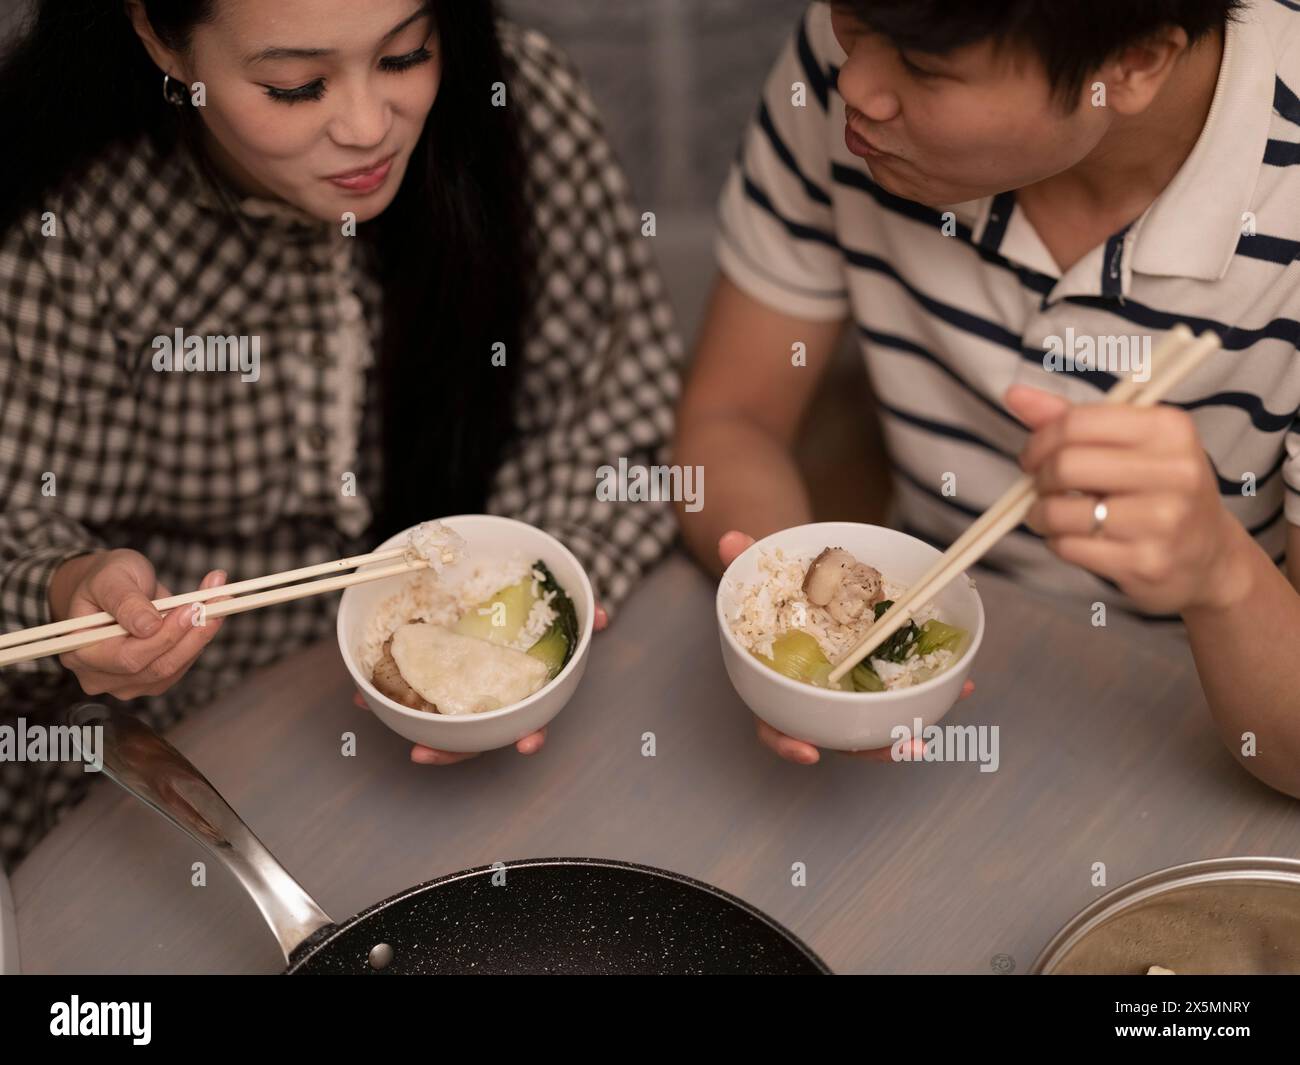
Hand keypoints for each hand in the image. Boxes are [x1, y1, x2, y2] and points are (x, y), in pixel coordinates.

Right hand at [53, 549, 227, 699]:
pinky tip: (209, 615)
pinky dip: (198, 640)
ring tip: (219, 599)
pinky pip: (180, 665)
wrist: (110, 589)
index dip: (164, 637)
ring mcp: (125, 682)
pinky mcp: (150, 680)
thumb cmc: (105, 580)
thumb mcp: (111, 578)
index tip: (191, 608)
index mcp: (80, 651)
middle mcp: (99, 675)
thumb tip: (148, 626)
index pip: (128, 657)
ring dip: (201, 635)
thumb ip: (125, 601)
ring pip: (173, 668)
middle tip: (216, 601)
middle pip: (155, 667)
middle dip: (190, 634)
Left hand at [357, 603, 609, 763]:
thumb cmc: (543, 621)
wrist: (524, 603)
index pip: (530, 722)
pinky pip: (410, 689)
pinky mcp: (436, 674)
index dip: (528, 735)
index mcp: (523, 693)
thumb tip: (602, 616)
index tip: (526, 744)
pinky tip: (362, 688)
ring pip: (435, 719)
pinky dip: (385, 692)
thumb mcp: (568, 615)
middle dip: (447, 750)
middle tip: (423, 753)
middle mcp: (492, 700)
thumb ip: (586, 617)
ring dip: (403, 720)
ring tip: (371, 712)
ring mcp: (463, 693)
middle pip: (472, 736)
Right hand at [720, 531, 975, 764]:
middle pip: (837, 735)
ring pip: (874, 723)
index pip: (774, 724)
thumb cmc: (771, 588)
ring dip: (910, 727)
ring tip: (940, 721)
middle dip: (872, 748)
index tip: (809, 752)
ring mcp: (846, 693)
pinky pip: (902, 693)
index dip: (788, 743)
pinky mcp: (876, 679)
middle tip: (904, 746)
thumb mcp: (755, 571)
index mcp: (776, 684)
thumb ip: (740, 557)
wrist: (795, 586)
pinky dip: (931, 691)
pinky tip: (961, 682)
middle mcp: (812, 697)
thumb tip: (729, 539)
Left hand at [1008, 385, 1248, 615]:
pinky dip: (1057, 542)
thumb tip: (1015, 394)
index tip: (1034, 456)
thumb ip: (1072, 420)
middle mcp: (1174, 472)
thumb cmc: (1161, 491)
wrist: (1209, 557)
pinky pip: (1070, 547)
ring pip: (1061, 511)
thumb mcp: (1131, 445)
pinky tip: (1073, 538)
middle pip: (1066, 465)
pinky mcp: (1146, 562)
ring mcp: (1163, 521)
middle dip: (1039, 479)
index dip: (1040, 440)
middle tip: (1043, 487)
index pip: (1077, 423)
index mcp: (1169, 429)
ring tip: (1051, 515)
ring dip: (1041, 515)